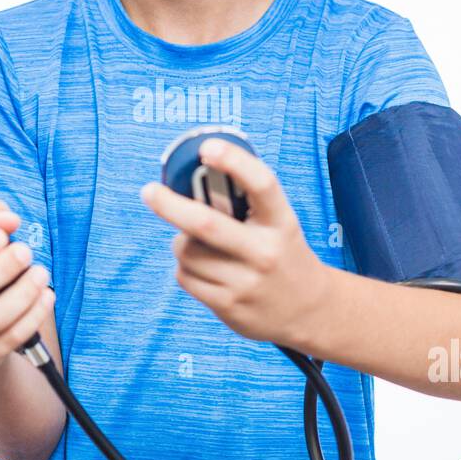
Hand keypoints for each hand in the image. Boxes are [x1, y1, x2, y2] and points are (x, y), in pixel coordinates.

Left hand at [139, 138, 329, 350]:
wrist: (310, 311)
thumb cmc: (283, 255)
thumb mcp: (279, 224)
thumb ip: (245, 205)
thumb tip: (192, 182)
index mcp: (281, 222)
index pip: (261, 184)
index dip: (234, 161)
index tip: (207, 147)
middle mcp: (265, 252)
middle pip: (206, 224)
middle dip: (169, 205)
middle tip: (149, 191)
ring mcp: (246, 283)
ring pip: (188, 252)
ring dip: (182, 243)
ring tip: (199, 244)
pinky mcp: (229, 306)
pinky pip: (185, 277)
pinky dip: (185, 267)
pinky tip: (205, 268)